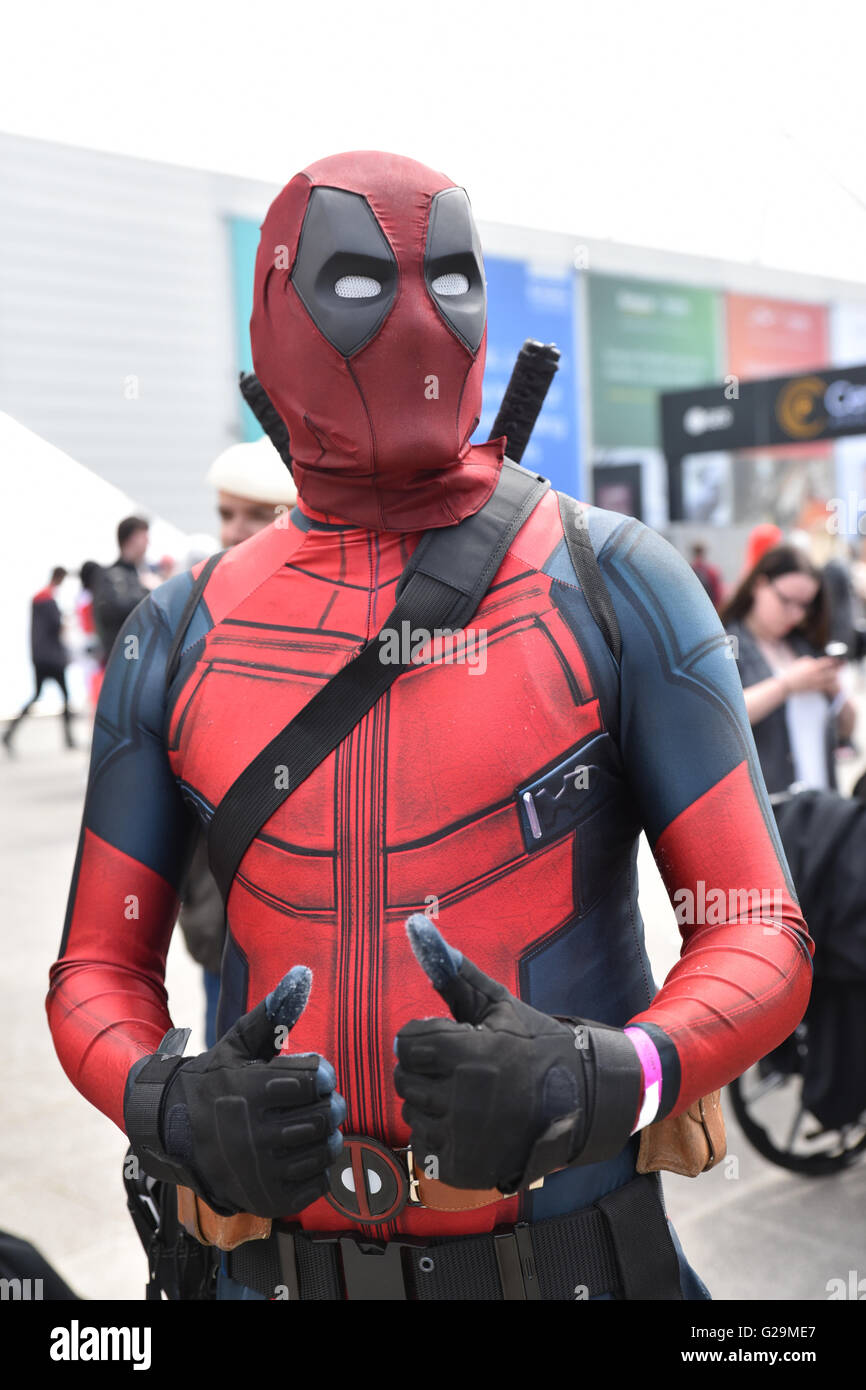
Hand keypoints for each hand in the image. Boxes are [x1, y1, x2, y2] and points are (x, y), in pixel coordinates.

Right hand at [124, 966, 344, 1217]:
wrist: (175, 1135)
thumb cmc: (214, 1084)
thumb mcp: (239, 1044)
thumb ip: (274, 1012)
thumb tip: (302, 974)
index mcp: (251, 1091)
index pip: (318, 1081)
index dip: (321, 1074)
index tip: (312, 1075)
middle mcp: (255, 1134)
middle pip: (326, 1115)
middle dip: (329, 1103)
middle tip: (317, 1100)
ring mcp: (260, 1171)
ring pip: (326, 1149)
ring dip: (325, 1134)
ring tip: (307, 1124)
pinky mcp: (267, 1199)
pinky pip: (318, 1182)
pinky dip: (316, 1166)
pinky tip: (298, 1151)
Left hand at [393, 916, 641, 1193]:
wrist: (582, 1103)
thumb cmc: (537, 1047)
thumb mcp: (500, 1005)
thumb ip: (455, 974)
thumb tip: (417, 929)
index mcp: (467, 1053)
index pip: (407, 1042)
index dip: (425, 1037)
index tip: (450, 1040)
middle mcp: (461, 1098)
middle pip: (404, 1076)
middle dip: (426, 1068)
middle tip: (459, 1068)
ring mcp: (462, 1137)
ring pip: (413, 1110)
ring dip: (432, 1101)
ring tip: (469, 1095)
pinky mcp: (463, 1167)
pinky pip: (426, 1144)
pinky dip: (441, 1133)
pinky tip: (471, 1122)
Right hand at [782, 656, 840, 696]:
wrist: (786, 684)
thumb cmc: (792, 672)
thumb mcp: (800, 662)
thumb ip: (809, 661)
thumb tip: (815, 660)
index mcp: (812, 665)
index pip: (827, 661)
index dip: (834, 660)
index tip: (838, 660)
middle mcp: (815, 673)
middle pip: (831, 670)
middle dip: (838, 669)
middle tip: (842, 667)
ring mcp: (815, 681)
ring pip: (830, 680)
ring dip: (836, 677)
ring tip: (838, 676)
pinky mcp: (814, 688)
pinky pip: (826, 687)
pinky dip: (831, 685)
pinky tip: (834, 685)